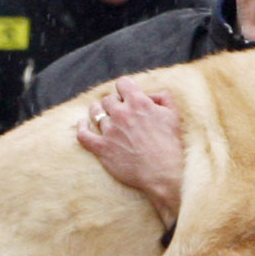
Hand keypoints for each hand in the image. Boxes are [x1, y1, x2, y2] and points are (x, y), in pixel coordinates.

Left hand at [78, 79, 183, 219]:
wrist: (162, 173)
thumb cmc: (170, 145)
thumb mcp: (173, 115)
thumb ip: (163, 98)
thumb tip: (151, 94)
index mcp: (138, 103)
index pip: (122, 83)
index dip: (124, 88)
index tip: (126, 95)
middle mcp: (121, 113)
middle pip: (108, 99)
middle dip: (113, 103)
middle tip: (119, 111)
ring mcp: (110, 130)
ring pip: (95, 113)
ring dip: (98, 111)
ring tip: (101, 114)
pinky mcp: (102, 148)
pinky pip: (83, 134)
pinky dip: (81, 127)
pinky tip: (83, 124)